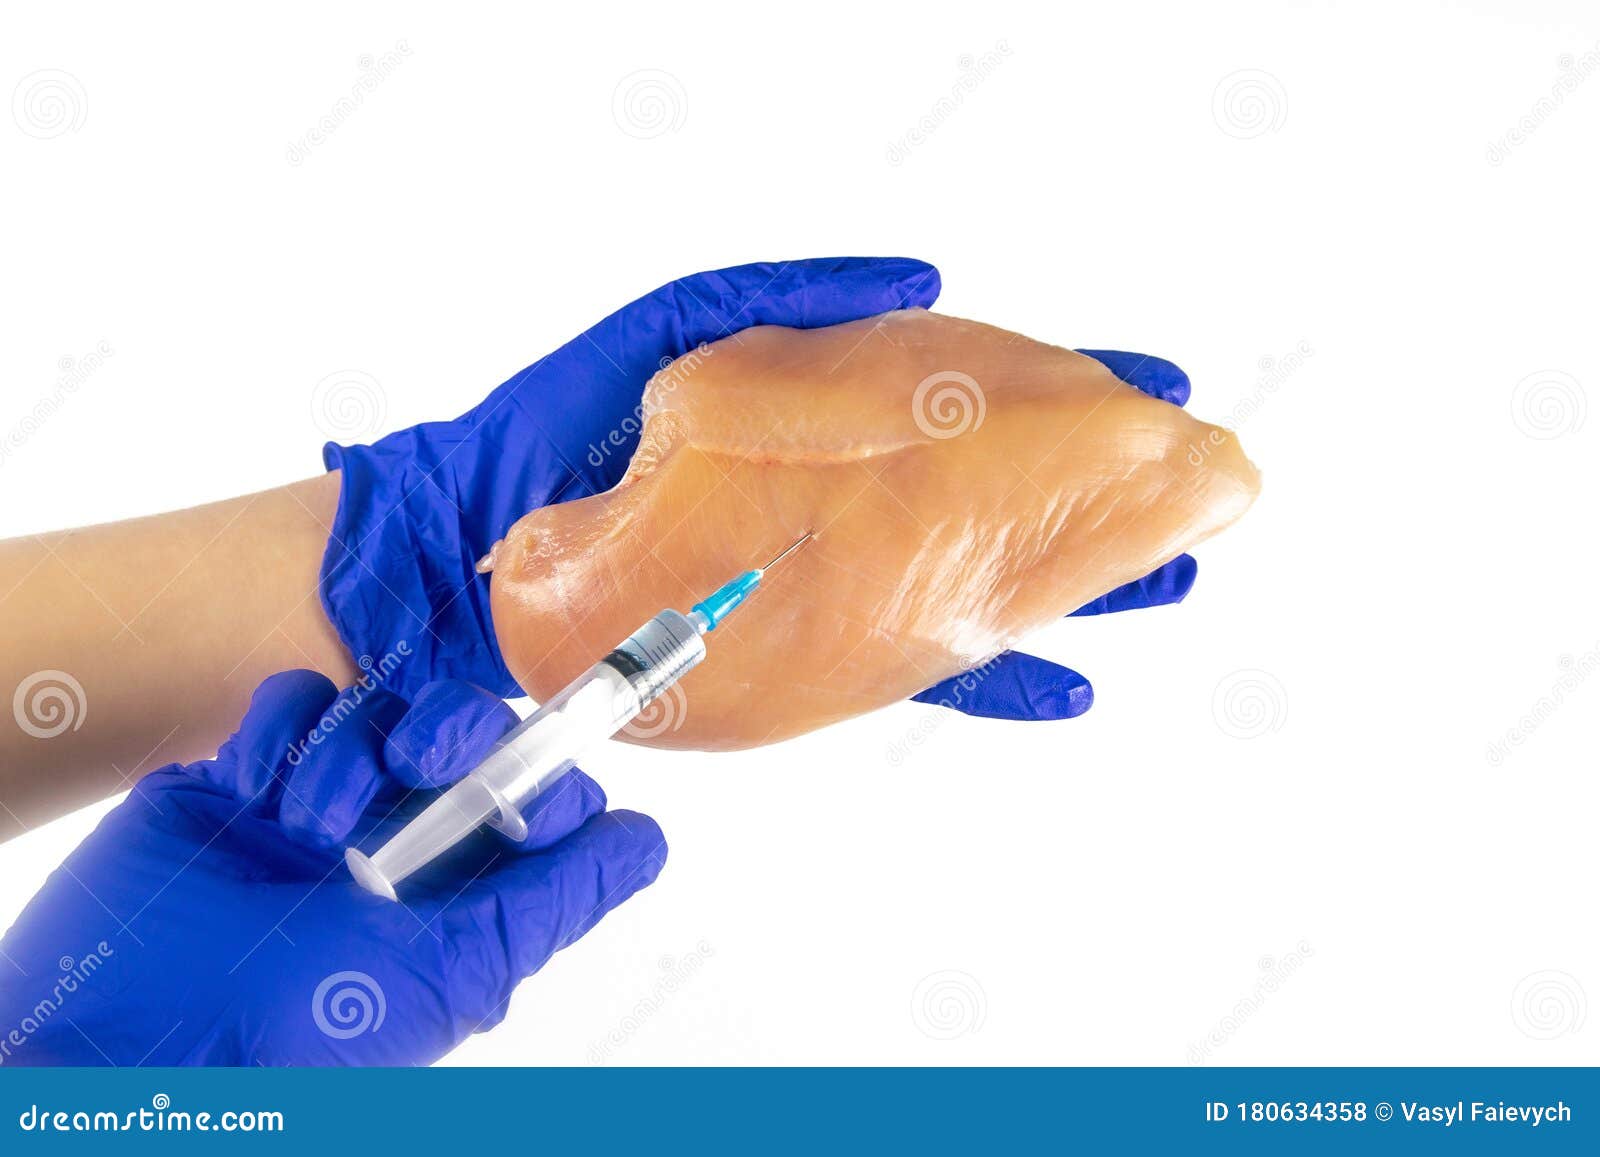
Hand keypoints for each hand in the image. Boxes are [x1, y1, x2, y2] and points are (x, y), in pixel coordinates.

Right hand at [0, 672, 664, 1065]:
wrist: (133, 1045)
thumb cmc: (300, 1036)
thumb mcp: (450, 975)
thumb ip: (549, 904)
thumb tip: (646, 843)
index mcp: (461, 890)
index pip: (540, 798)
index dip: (551, 779)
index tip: (534, 798)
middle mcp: (399, 840)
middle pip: (467, 730)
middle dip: (458, 727)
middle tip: (422, 764)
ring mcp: (318, 805)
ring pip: (381, 707)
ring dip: (354, 748)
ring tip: (308, 826)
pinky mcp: (238, 780)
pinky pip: (291, 702)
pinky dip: (283, 731)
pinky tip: (255, 791)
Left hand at [317, 253, 1197, 724]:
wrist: (477, 547)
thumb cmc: (561, 425)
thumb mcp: (677, 330)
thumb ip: (787, 297)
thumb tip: (926, 274)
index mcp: (828, 426)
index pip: (968, 410)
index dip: (1061, 399)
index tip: (1147, 388)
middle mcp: (842, 507)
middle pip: (995, 498)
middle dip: (1099, 489)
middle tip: (1192, 480)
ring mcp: (831, 583)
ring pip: (980, 585)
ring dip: (1078, 584)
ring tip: (1168, 573)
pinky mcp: (802, 653)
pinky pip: (913, 674)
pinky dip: (988, 680)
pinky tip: (1063, 685)